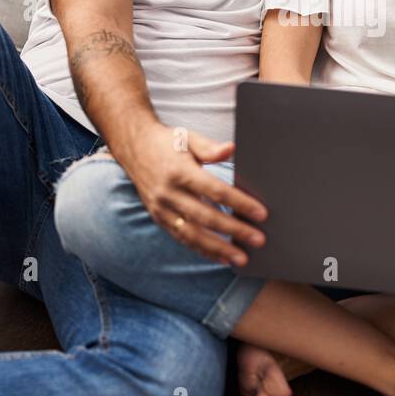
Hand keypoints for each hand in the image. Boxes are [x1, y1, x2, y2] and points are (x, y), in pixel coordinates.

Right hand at [123, 124, 267, 266]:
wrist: (134, 148)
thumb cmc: (166, 142)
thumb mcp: (188, 137)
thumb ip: (210, 147)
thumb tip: (231, 149)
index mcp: (179, 172)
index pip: (214, 191)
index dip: (239, 203)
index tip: (260, 213)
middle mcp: (169, 193)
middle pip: (207, 217)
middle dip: (234, 230)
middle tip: (258, 240)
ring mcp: (162, 209)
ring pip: (193, 234)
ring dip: (219, 249)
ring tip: (242, 258)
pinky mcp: (159, 218)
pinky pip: (183, 238)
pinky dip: (203, 250)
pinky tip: (222, 258)